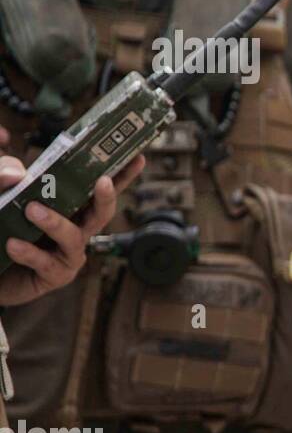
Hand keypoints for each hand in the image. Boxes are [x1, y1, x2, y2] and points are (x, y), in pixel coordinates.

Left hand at [0, 127, 144, 305]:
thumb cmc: (2, 225)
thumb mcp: (2, 193)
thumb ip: (5, 173)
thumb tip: (17, 173)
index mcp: (70, 208)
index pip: (99, 188)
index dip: (122, 174)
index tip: (138, 157)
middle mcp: (76, 229)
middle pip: (101, 214)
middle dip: (107, 197)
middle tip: (103, 181)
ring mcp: (68, 254)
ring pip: (75, 238)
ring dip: (56, 222)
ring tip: (32, 210)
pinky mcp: (54, 276)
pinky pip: (47, 263)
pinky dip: (30, 252)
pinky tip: (13, 244)